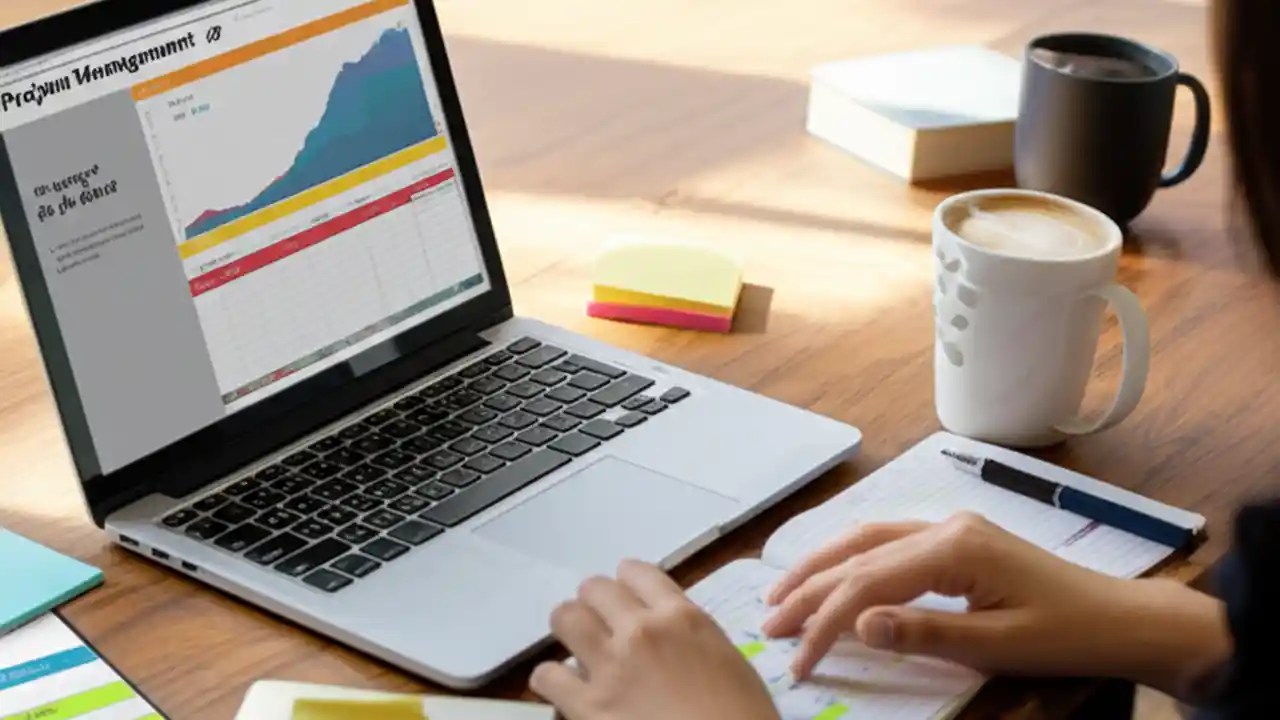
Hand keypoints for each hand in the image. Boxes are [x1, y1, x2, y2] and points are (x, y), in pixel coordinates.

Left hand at [530, 560, 779, 719]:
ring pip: (564, 618)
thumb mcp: (727, 660)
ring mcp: (610, 667)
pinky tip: (564, 689)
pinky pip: (546, 675)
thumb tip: (664, 634)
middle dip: (595, 604)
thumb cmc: (742, 717)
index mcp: (681, 617)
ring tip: (578, 648)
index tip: (627, 599)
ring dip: (570, 630)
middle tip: (602, 625)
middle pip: (594, 589)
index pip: (635, 572)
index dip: (627, 584)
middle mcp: (641, 631)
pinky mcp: (586, 707)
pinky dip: (551, 680)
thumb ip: (689, 636)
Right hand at [762, 513, 1230, 696]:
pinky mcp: (958, 540)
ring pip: (867, 538)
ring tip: (782, 593)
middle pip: (857, 551)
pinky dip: (851, 558)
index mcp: (953, 549)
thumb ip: (923, 632)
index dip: (824, 619)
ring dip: (821, 565)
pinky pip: (889, 542)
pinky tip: (833, 572)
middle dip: (807, 587)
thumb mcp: (995, 645)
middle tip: (768, 622)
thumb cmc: (1065, 636)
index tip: (796, 657)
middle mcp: (944, 527)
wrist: (1120, 620)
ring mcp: (951, 528)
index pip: (867, 582)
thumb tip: (857, 624)